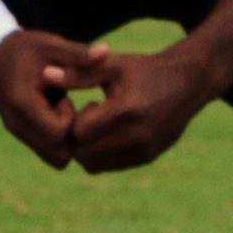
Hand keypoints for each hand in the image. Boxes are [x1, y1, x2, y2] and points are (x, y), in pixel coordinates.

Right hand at [0, 30, 105, 167]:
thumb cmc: (27, 49)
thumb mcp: (51, 46)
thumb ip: (78, 53)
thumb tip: (106, 51)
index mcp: (22, 102)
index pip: (57, 133)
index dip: (70, 119)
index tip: (68, 98)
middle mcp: (16, 123)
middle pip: (58, 153)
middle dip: (73, 136)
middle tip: (74, 110)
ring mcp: (17, 132)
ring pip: (55, 158)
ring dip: (68, 140)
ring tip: (66, 112)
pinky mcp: (22, 136)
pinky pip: (49, 153)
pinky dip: (60, 141)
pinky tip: (59, 114)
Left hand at [62, 46, 216, 173]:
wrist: (188, 83)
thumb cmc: (144, 70)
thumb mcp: (111, 65)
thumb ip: (78, 73)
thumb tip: (44, 75)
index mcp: (127, 111)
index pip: (80, 132)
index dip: (73, 119)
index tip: (82, 104)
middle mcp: (138, 136)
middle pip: (84, 153)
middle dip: (76, 137)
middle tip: (86, 117)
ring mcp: (145, 150)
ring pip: (95, 165)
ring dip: (88, 148)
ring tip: (98, 124)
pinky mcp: (149, 157)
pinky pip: (111, 166)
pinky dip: (102, 154)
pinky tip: (110, 131)